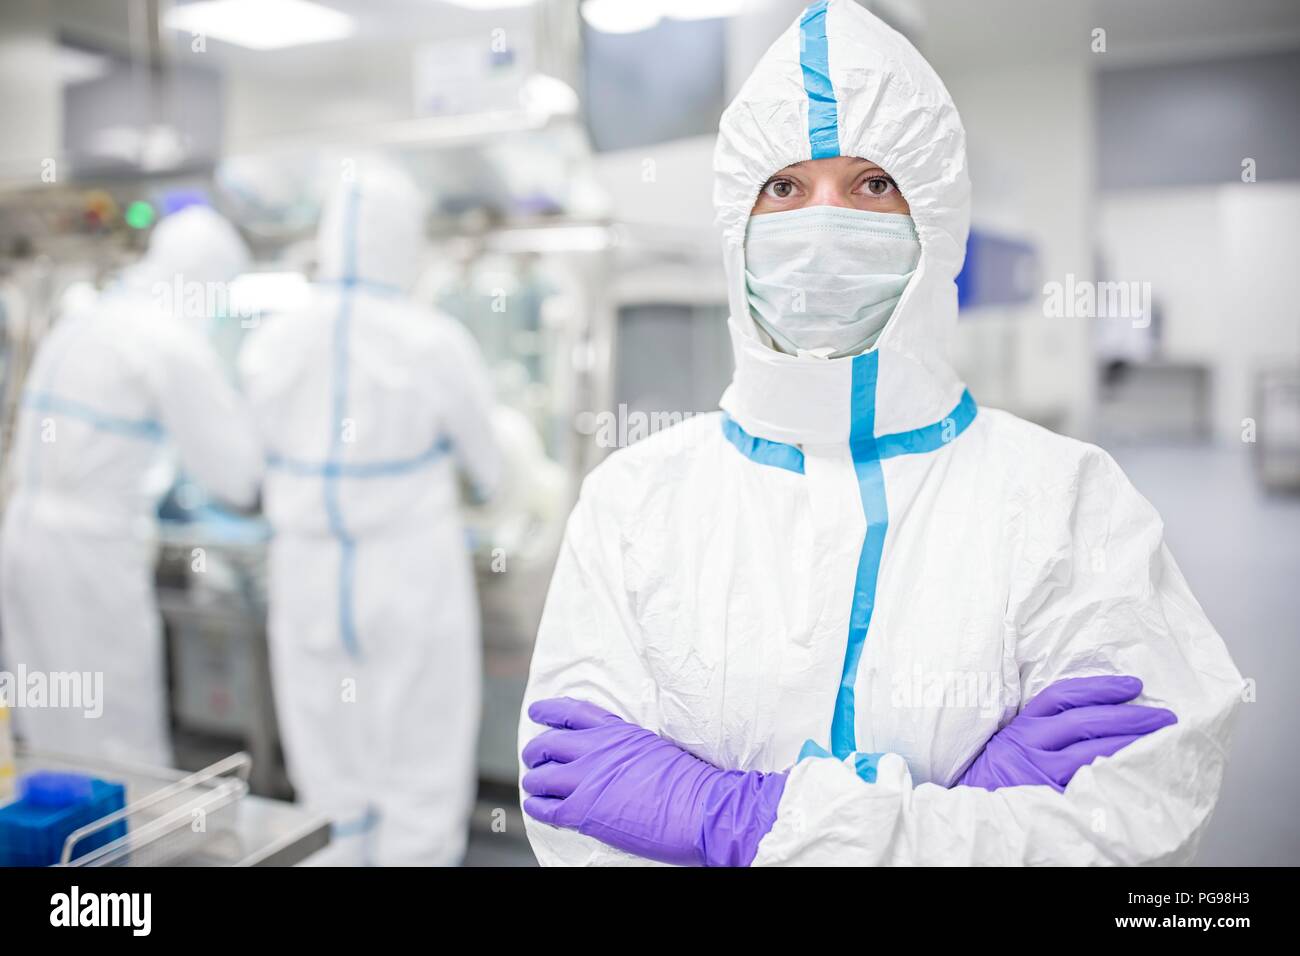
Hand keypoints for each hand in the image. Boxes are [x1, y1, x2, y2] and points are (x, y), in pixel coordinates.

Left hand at [521, 697, 786, 866]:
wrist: (701, 807)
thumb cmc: (689, 781)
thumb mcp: (654, 747)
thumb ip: (627, 747)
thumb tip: (617, 758)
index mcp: (615, 731)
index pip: (572, 712)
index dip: (549, 710)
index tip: (537, 711)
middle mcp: (595, 750)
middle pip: (548, 743)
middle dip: (535, 751)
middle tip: (533, 758)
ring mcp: (586, 780)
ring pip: (541, 776)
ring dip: (534, 781)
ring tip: (534, 786)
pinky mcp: (583, 812)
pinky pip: (546, 808)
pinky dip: (537, 807)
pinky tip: (537, 808)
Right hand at [956, 675, 1175, 791]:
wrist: (972, 814)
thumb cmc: (994, 779)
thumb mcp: (1009, 744)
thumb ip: (1040, 730)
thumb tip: (1093, 715)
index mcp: (1020, 727)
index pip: (1063, 696)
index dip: (1101, 688)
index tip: (1133, 685)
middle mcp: (1028, 745)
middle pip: (1085, 722)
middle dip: (1129, 716)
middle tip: (1163, 716)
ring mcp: (1037, 774)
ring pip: (1091, 753)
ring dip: (1129, 744)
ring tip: (1159, 740)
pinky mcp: (1047, 801)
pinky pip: (1087, 787)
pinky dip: (1113, 779)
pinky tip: (1135, 774)